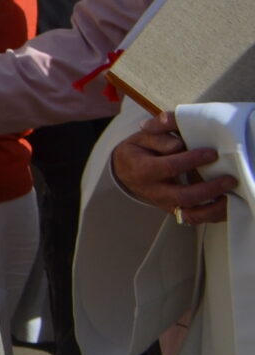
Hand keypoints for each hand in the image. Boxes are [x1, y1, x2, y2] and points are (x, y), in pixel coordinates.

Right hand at [112, 112, 237, 224]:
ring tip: (229, 196)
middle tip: (228, 179)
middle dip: (209, 188)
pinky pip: (194, 218)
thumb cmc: (137, 151)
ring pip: (190, 214)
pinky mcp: (173, 210)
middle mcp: (153, 191)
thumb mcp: (141, 138)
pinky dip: (211, 214)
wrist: (124, 172)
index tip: (212, 153)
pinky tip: (224, 204)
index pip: (169, 167)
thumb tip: (178, 144)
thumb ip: (158, 136)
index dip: (192, 160)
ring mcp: (164, 204)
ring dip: (213, 208)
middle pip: (183, 195)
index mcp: (143, 169)